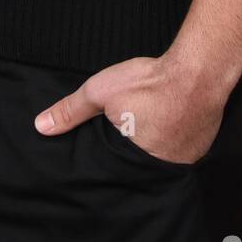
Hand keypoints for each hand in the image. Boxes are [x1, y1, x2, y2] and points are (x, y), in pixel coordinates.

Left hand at [33, 53, 227, 164]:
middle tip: (126, 128)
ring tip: (144, 124)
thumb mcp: (100, 92)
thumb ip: (71, 111)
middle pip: (136, 165)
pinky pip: (178, 150)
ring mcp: (184, 161)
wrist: (198, 72)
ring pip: (158, 158)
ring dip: (150, 144)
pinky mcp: (199, 149)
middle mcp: (161, 169)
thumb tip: (41, 127)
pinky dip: (169, 138)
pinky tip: (164, 121)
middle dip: (127, 151)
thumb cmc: (148, 83)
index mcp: (134, 162)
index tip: (104, 140)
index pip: (113, 168)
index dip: (106, 155)